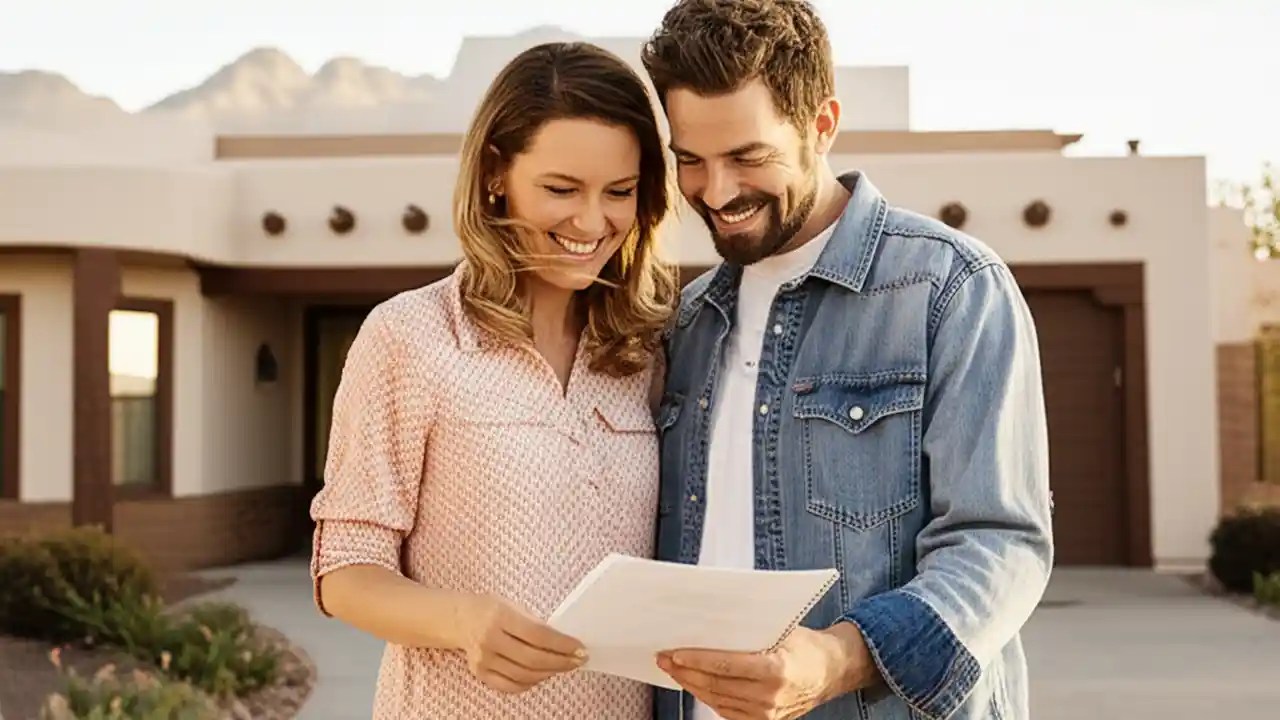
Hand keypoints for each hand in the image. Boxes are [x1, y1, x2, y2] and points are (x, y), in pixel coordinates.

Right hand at [457, 593, 586, 693]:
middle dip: (561, 662)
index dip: (563, 644)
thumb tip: (563, 643)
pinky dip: (529, 683)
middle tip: (578, 660)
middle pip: (533, 658)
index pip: (539, 635)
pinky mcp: (480, 673)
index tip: (581, 648)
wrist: (458, 618)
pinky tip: (541, 675)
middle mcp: (490, 638)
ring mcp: (483, 659)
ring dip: (548, 673)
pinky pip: (509, 685)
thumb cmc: (491, 609)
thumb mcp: (512, 605)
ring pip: (523, 675)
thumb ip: (534, 623)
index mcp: (500, 616)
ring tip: (562, 667)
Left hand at [656, 623, 876, 719]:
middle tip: (664, 659)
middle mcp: (771, 696)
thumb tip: (710, 620)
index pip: (725, 665)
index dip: (696, 660)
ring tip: (674, 671)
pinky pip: (727, 711)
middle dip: (685, 672)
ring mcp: (767, 714)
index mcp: (776, 669)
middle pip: (716, 684)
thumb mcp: (781, 629)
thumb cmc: (804, 645)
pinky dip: (708, 697)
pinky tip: (695, 684)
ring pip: (717, 700)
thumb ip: (749, 630)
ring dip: (692, 685)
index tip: (674, 653)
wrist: (830, 672)